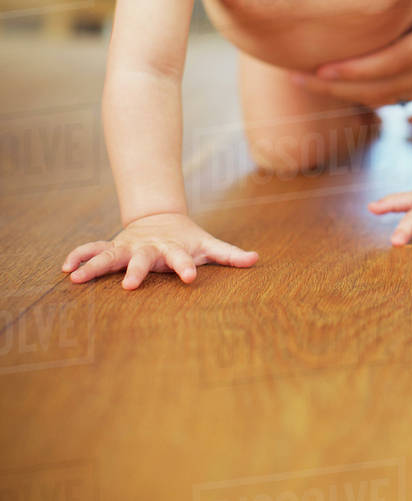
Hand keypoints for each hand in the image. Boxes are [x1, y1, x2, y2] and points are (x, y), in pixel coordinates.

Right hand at [61, 212, 258, 290]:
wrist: (162, 215)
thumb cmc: (187, 238)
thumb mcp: (208, 244)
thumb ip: (229, 254)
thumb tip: (256, 259)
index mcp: (174, 249)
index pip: (183, 258)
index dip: (187, 267)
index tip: (190, 279)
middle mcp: (149, 248)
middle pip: (143, 259)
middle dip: (137, 271)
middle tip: (130, 285)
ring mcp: (129, 246)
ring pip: (110, 255)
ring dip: (95, 266)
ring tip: (76, 279)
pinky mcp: (115, 246)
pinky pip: (94, 250)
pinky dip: (80, 256)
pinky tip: (66, 268)